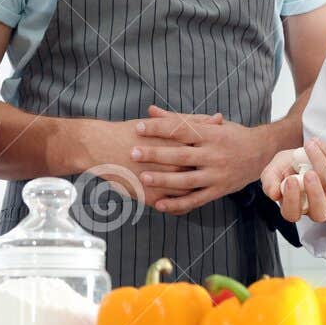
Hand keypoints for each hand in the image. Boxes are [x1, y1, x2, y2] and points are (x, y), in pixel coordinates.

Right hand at [75, 117, 207, 208]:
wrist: (102, 147)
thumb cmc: (132, 131)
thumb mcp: (165, 123)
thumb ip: (194, 122)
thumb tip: (217, 118)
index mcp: (179, 145)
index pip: (208, 153)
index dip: (218, 153)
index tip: (223, 153)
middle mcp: (173, 165)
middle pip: (201, 173)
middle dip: (212, 172)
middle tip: (219, 171)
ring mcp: (163, 183)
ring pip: (190, 191)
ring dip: (198, 189)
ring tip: (203, 186)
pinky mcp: (152, 197)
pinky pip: (174, 206)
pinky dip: (181, 205)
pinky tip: (185, 202)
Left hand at [130, 105, 269, 214]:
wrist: (263, 153)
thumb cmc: (231, 135)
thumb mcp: (209, 123)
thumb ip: (179, 120)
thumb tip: (151, 111)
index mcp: (211, 134)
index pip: (181, 129)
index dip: (159, 128)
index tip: (139, 128)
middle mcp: (214, 154)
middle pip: (181, 154)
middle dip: (156, 154)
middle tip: (133, 152)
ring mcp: (217, 174)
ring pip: (187, 180)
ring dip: (164, 180)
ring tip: (144, 177)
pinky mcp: (219, 191)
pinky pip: (196, 200)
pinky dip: (178, 204)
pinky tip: (160, 204)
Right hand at [259, 138, 325, 227]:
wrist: (305, 159)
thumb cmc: (287, 169)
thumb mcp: (273, 172)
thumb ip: (269, 182)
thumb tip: (273, 193)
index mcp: (293, 208)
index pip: (292, 213)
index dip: (292, 199)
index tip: (290, 179)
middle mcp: (314, 208)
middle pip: (320, 213)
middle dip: (315, 193)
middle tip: (309, 174)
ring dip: (320, 163)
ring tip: (309, 145)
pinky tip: (316, 143)